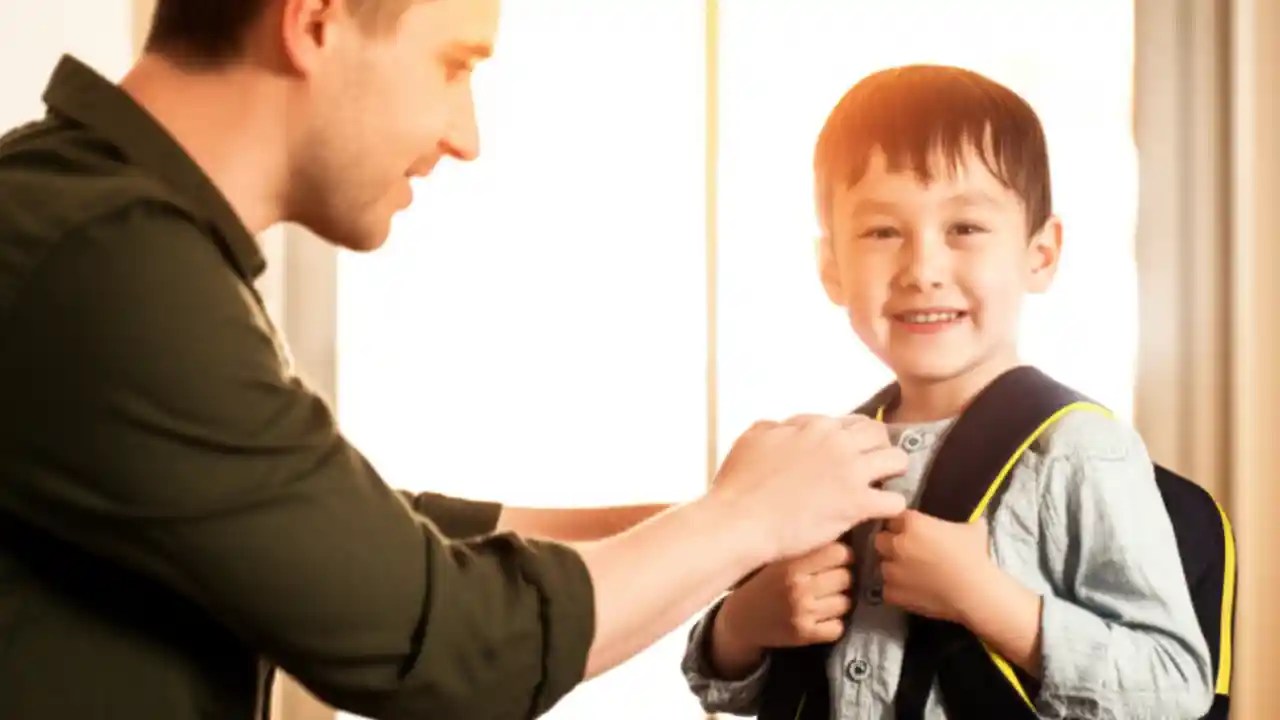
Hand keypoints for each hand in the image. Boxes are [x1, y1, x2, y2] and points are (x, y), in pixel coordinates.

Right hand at [708, 542, 854, 678]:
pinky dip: (833, 624)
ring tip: (822, 599)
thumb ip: (806, 552)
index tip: (835, 559)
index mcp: (791, 565)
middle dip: (840, 578)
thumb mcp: (778, 561)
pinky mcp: (805, 635)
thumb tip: (841, 538)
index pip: (839, 553)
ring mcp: (803, 613)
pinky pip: (838, 627)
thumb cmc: (761, 585)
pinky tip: (820, 617)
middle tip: (827, 580)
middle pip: (846, 577)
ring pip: (846, 602)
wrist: (739, 620)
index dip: (841, 555)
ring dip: (838, 601)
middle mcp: (798, 588)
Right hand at [711, 414, 908, 563]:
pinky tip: (877, 515)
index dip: (851, 438)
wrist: (741, 520)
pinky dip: (890, 508)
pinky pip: (895, 501)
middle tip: (871, 467)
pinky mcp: (857, 505)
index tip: (847, 453)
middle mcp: (838, 443)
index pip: (851, 421)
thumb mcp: (752, 439)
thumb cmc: (739, 483)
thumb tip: (784, 427)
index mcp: (816, 426)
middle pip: (880, 434)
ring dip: (893, 473)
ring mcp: (850, 473)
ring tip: (881, 488)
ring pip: (898, 460)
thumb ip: (774, 428)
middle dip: (879, 448)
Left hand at [875, 510, 993, 623]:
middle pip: (881, 539)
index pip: (894, 518)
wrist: (976, 594)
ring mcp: (892, 570)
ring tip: (911, 574)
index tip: (912, 532)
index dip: (903, 526)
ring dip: (893, 568)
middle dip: (891, 544)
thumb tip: (969, 518)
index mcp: (912, 523)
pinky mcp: (893, 593)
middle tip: (908, 552)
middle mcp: (896, 544)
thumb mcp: (973, 528)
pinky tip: (912, 591)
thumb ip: (959, 521)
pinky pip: (887, 589)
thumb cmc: (976, 558)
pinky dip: (896, 590)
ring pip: (882, 565)